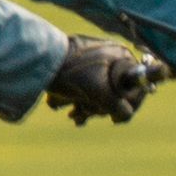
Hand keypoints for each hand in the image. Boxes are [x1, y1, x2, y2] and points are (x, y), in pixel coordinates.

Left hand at [45, 38, 160, 125]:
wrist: (38, 59)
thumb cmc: (71, 73)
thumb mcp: (99, 93)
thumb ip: (119, 107)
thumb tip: (125, 115)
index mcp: (121, 57)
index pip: (137, 84)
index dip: (129, 104)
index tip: (114, 118)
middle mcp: (111, 57)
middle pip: (118, 91)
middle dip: (102, 108)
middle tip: (87, 113)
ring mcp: (95, 62)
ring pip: (100, 92)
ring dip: (88, 108)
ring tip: (74, 116)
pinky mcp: (80, 67)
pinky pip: (87, 88)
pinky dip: (80, 101)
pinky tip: (71, 112)